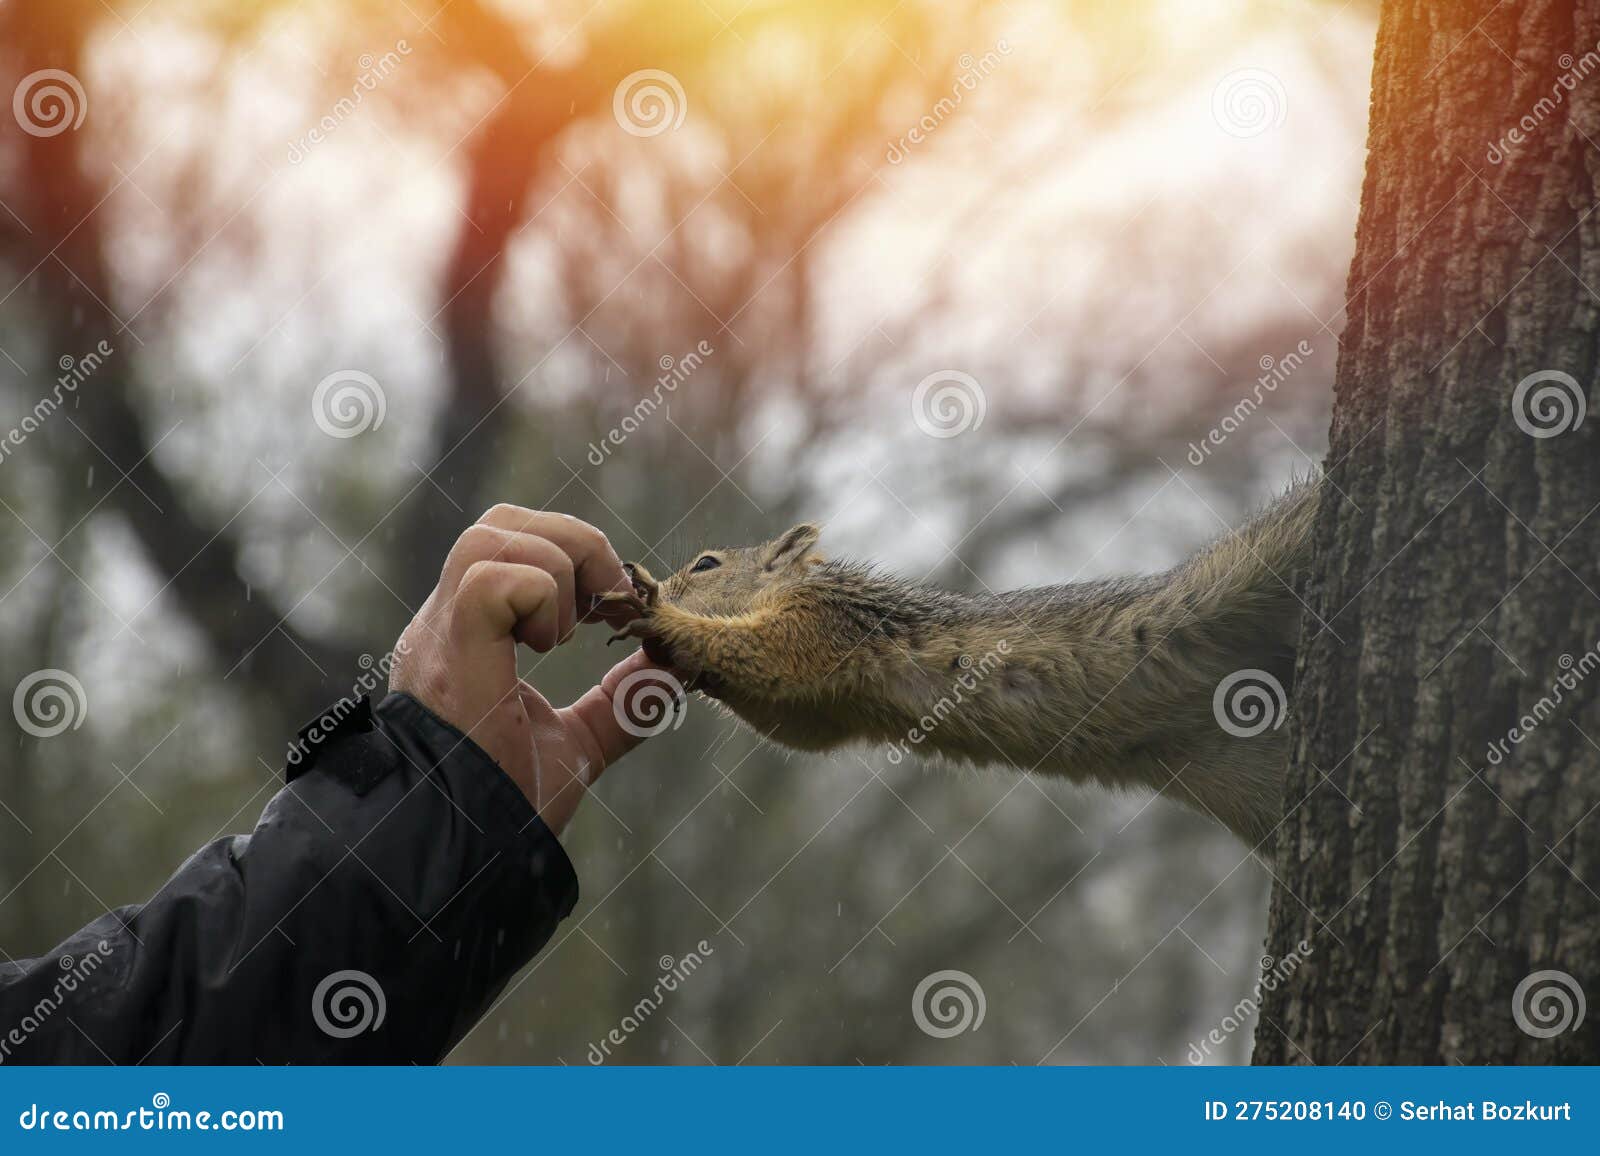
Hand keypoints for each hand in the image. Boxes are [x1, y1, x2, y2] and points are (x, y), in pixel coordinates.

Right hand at [388, 505, 667, 835]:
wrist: (467, 855)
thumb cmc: (504, 808)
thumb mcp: (576, 743)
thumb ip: (618, 704)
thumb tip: (671, 669)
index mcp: (470, 634)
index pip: (511, 543)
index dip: (573, 556)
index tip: (611, 611)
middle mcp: (448, 622)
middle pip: (503, 520)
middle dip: (572, 543)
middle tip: (603, 606)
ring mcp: (444, 633)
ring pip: (495, 532)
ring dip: (558, 568)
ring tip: (567, 633)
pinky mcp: (451, 650)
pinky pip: (494, 577)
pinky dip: (540, 598)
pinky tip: (544, 648)